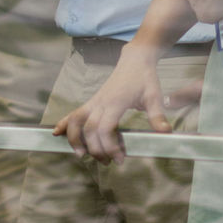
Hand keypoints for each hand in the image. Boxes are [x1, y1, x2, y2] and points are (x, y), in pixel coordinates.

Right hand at [53, 49, 168, 162]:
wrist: (135, 60)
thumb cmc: (144, 78)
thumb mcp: (154, 97)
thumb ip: (157, 116)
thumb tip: (166, 133)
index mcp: (116, 102)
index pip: (105, 128)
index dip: (109, 146)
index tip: (120, 159)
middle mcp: (101, 102)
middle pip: (89, 128)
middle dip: (94, 148)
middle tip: (107, 163)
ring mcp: (95, 101)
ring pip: (76, 120)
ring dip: (74, 138)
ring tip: (80, 154)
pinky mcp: (92, 102)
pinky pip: (74, 113)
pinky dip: (64, 124)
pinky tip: (56, 133)